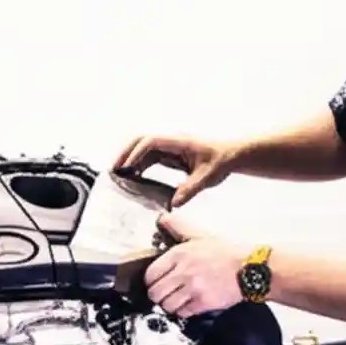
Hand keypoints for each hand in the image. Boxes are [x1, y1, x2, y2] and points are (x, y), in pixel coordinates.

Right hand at [113, 135, 237, 206]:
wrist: (232, 155)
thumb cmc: (221, 160)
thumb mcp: (207, 177)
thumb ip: (190, 189)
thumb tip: (173, 203)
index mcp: (179, 142)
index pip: (151, 142)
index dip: (137, 153)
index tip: (127, 167)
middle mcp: (172, 142)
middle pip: (141, 141)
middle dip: (126, 153)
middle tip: (114, 169)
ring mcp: (170, 148)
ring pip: (144, 149)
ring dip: (131, 159)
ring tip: (119, 175)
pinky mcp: (171, 155)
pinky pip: (151, 158)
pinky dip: (140, 166)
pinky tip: (134, 177)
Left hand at [144, 213, 248, 317]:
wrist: (251, 267)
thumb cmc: (227, 251)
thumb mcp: (200, 234)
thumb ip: (178, 226)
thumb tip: (162, 218)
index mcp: (179, 253)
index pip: (150, 274)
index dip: (152, 280)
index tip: (158, 281)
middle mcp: (184, 271)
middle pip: (155, 292)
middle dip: (158, 295)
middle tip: (166, 293)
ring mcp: (193, 288)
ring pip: (167, 305)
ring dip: (170, 305)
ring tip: (178, 300)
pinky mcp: (203, 302)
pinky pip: (182, 313)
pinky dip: (183, 312)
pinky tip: (190, 304)